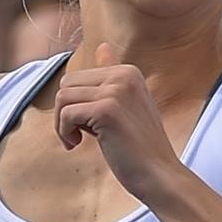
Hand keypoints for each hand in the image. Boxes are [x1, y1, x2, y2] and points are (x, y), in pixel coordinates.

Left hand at [53, 42, 186, 202]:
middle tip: (79, 134)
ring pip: (63, 98)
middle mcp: (124, 75)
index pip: (79, 77)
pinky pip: (65, 114)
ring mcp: (116, 91)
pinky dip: (64, 132)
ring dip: (63, 123)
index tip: (90, 126)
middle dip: (65, 111)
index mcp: (128, 72)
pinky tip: (77, 145)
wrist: (159, 175)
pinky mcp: (106, 110)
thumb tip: (102, 46)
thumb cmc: (139, 148)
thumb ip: (111, 78)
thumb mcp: (127, 105)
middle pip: (67, 83)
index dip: (76, 104)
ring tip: (78, 140)